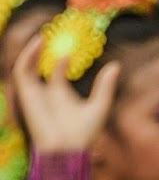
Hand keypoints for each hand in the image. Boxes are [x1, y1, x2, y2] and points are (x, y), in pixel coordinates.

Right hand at [12, 36, 119, 153]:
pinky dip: (27, 57)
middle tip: (50, 31)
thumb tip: (116, 65)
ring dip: (31, 50)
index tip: (74, 43)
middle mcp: (46, 92)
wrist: (69, 148)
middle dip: (41, 50)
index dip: (64, 57)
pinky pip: (21, 72)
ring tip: (42, 34)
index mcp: (61, 94)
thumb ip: (106, 85)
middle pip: (38, 66)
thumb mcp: (100, 104)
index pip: (58, 71)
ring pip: (27, 67)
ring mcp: (35, 94)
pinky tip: (38, 45)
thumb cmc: (85, 132)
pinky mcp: (27, 95)